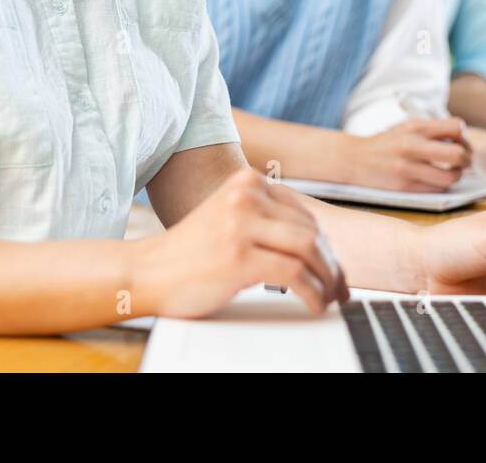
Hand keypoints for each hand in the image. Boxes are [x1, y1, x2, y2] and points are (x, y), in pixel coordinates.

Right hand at [135, 167, 348, 317]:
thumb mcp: (230, 217)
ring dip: (327, 280)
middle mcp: (246, 195)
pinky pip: (295, 275)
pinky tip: (315, 304)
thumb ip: (265, 219)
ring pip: (309, 250)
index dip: (325, 245)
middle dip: (331, 264)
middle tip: (339, 288)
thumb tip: (315, 243)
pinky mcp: (240, 256)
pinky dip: (313, 293)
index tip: (333, 267)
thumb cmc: (189, 253)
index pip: (304, 214)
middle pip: (312, 231)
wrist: (146, 272)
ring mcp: (242, 224)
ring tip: (329, 298)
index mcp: (247, 181)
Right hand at [349, 118, 472, 191]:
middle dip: (466, 159)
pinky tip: (436, 181)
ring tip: (451, 173)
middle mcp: (412, 146)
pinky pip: (436, 189)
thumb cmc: (387, 143)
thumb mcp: (407, 127)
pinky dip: (441, 186)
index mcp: (416, 127)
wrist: (355, 159)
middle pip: (458, 155)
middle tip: (463, 161)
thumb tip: (462, 134)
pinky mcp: (405, 186)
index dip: (463, 137)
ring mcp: (408, 168)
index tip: (458, 142)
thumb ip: (432, 129)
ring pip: (450, 177)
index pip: (456, 128)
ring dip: (456, 176)